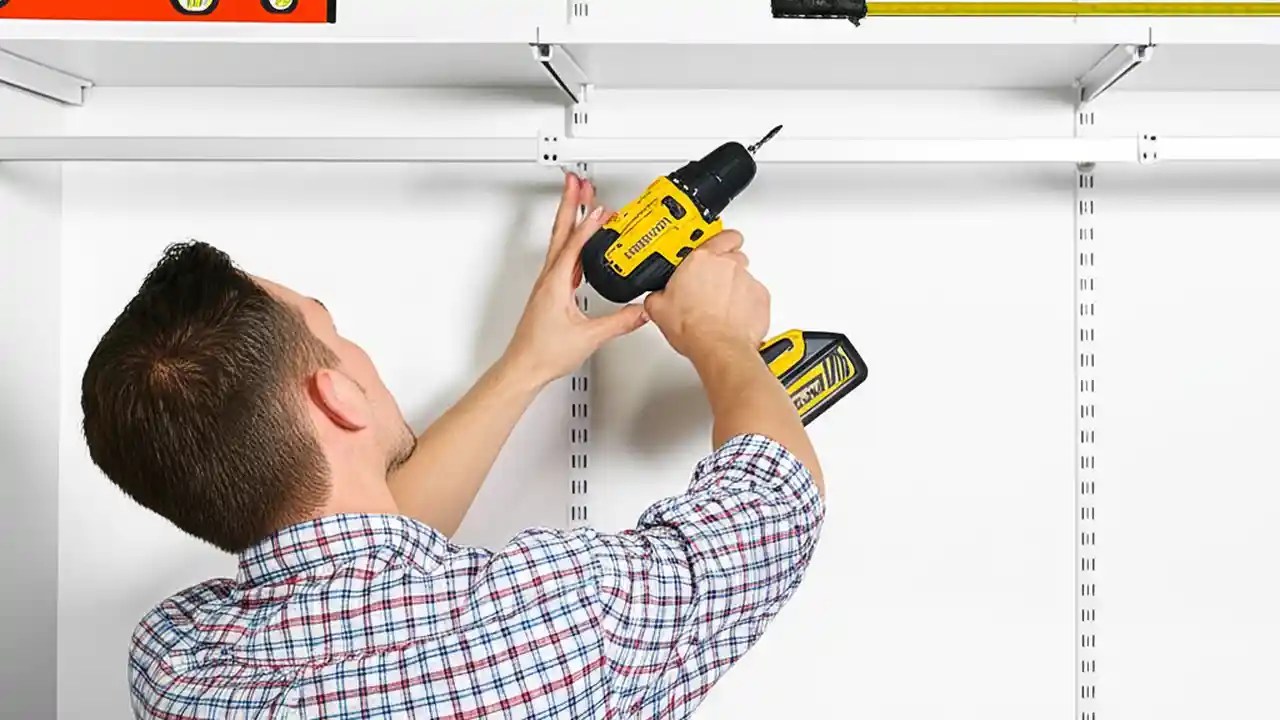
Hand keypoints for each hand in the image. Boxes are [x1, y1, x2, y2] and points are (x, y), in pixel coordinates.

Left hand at [502, 174, 649, 387]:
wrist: (524, 367)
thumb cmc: (544, 353)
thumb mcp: (590, 337)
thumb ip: (620, 322)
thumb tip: (640, 311)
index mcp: (555, 284)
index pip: (574, 246)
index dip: (589, 225)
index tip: (601, 207)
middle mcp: (549, 279)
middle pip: (561, 232)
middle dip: (570, 204)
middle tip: (577, 182)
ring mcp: (548, 284)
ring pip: (560, 242)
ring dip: (570, 219)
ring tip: (581, 200)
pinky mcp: (550, 292)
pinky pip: (563, 258)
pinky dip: (573, 242)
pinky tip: (581, 242)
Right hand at [643, 230, 770, 362]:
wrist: (718, 347)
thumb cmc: (693, 327)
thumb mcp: (659, 309)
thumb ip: (658, 294)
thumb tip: (656, 297)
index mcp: (700, 260)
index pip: (719, 235)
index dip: (720, 239)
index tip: (717, 243)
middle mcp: (726, 264)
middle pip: (733, 255)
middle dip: (725, 266)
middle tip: (714, 284)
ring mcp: (746, 279)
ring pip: (743, 276)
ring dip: (735, 287)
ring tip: (722, 306)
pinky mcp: (761, 296)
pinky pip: (755, 294)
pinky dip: (747, 303)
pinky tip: (734, 316)